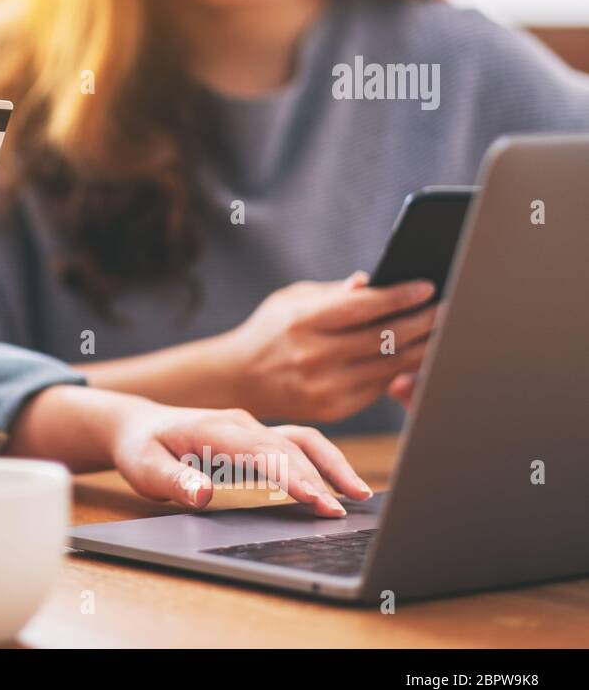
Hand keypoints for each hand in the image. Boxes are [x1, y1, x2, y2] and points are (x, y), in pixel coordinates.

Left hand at [108, 402, 373, 517]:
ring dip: (332, 464)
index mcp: (216, 430)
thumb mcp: (145, 468)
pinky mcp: (258, 437)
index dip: (291, 476)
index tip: (316, 500)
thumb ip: (173, 480)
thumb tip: (201, 494)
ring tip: (359, 494)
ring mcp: (252, 428)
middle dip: (321, 477)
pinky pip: (296, 444)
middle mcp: (241, 425)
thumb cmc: (143, 448)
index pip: (263, 452)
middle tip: (342, 512)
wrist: (139, 424)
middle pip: (291, 446)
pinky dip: (323, 461)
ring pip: (302, 440)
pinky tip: (340, 484)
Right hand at [221, 272, 437, 422]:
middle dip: (425, 321)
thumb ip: (333, 293)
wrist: (239, 380)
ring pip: (390, 365)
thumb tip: (372, 282)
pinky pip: (380, 386)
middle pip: (385, 337)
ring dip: (423, 347)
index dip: (400, 296)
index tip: (428, 287)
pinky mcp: (333, 408)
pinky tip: (420, 355)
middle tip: (451, 307)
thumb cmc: (272, 331)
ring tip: (444, 331)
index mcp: (302, 322)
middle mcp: (314, 356)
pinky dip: (403, 369)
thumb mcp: (291, 301)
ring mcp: (325, 385)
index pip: (362, 307)